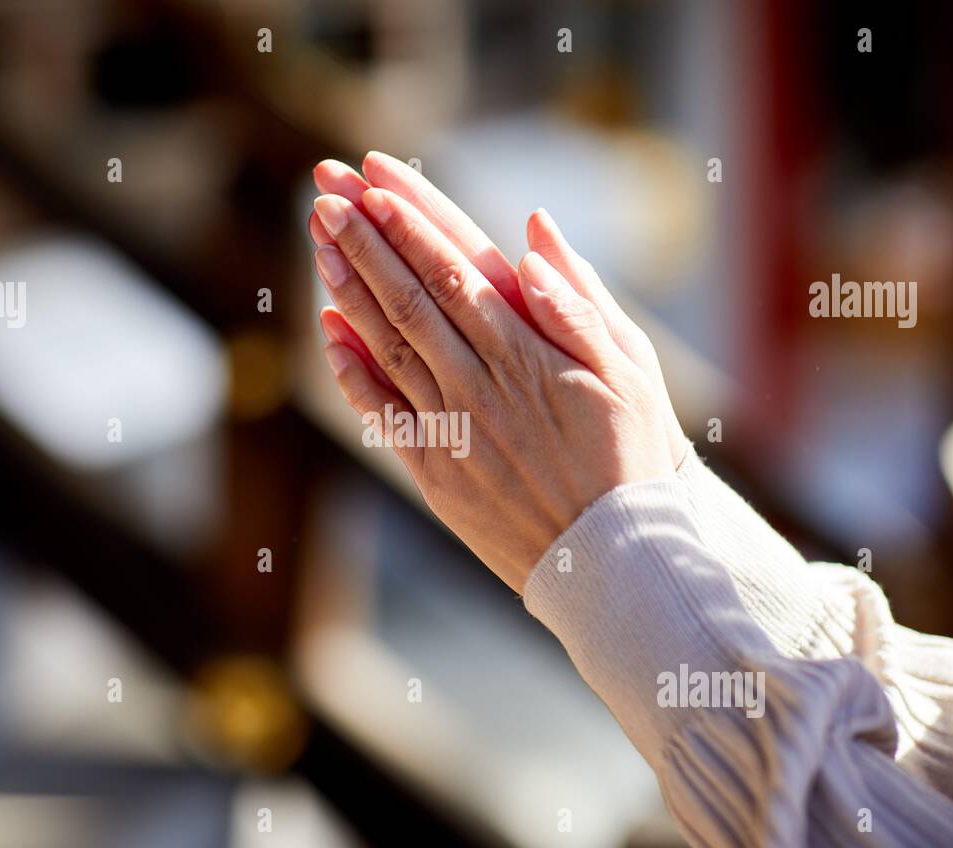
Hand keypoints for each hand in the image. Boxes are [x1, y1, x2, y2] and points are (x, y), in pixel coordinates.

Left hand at [309, 151, 688, 468]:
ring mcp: (453, 430)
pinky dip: (353, 370)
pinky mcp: (436, 473)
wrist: (613, 558)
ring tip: (319, 241)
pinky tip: (330, 330)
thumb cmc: (633, 457)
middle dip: (366, 241)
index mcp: (528, 353)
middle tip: (327, 193)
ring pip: (389, 347)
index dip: (411, 227)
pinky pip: (384, 412)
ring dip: (351, 290)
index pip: (457, 273)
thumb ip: (580, 303)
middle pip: (411, 299)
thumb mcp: (630, 371)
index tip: (374, 185)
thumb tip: (533, 236)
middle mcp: (481, 385)